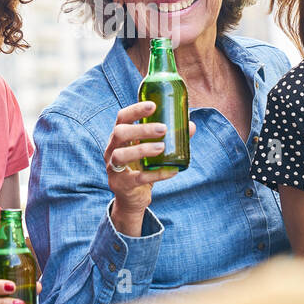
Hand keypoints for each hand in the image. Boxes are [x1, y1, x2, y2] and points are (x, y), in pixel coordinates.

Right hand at [103, 101, 196, 235]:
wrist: (132, 197)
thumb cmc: (141, 166)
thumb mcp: (152, 150)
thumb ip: (170, 138)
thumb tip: (191, 126)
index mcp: (119, 137)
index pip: (122, 117)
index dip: (135, 110)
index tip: (153, 105)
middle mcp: (112, 149)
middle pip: (119, 133)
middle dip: (141, 129)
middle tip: (163, 129)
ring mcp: (114, 168)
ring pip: (121, 155)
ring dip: (142, 150)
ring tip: (162, 148)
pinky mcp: (121, 184)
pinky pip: (138, 178)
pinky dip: (156, 174)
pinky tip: (172, 171)